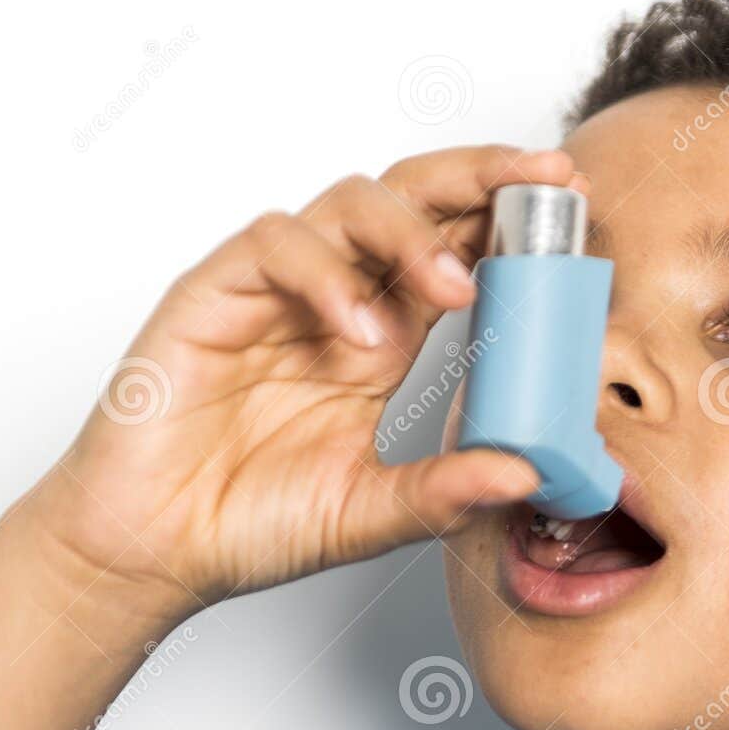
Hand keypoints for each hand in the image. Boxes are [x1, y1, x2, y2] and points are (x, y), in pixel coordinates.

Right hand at [22, 145, 586, 618]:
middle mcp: (339, 302)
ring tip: (455, 286)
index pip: (459, 253)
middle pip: (415, 201)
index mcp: (387, 341)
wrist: (154, 550)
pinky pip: (274, 247)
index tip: (574, 209)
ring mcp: (278, 293)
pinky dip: (324, 275)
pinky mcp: (215, 294)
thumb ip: (443, 494)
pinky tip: (359, 330)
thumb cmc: (253, 522)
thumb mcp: (371, 515)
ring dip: (411, 232)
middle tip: (543, 181)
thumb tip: (528, 475)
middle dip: (481, 179)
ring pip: (349, 205)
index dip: (511, 223)